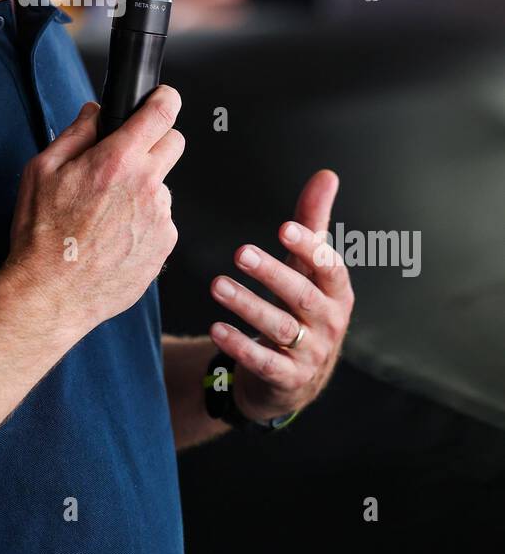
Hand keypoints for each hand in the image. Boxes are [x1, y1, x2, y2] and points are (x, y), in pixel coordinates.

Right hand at [7, 86, 184, 338]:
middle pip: (175, 143)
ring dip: (146, 190)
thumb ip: (74, 134)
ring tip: (109, 213)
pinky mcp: (165, 246)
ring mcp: (160, 218)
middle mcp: (147, 186)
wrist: (51, 293)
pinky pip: (162, 221)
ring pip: (165, 186)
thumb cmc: (42, 235)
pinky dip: (145, 223)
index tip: (161, 99)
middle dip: (155, 143)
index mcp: (118, 161)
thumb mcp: (41, 171)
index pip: (161, 112)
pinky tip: (116, 236)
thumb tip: (93, 114)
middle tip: (126, 161)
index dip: (164, 99)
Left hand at [208, 170, 353, 423]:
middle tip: (241, 253)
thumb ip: (314, 223)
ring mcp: (311, 354)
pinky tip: (216, 327)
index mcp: (337, 293)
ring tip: (217, 285)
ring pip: (281, 329)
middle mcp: (329, 323)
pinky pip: (264, 362)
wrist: (295, 376)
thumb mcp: (308, 268)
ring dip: (248, 306)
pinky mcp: (287, 379)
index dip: (311, 248)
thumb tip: (327, 174)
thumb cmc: (301, 307)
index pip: (330, 268)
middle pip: (303, 298)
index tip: (285, 228)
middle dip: (273, 275)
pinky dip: (240, 346)